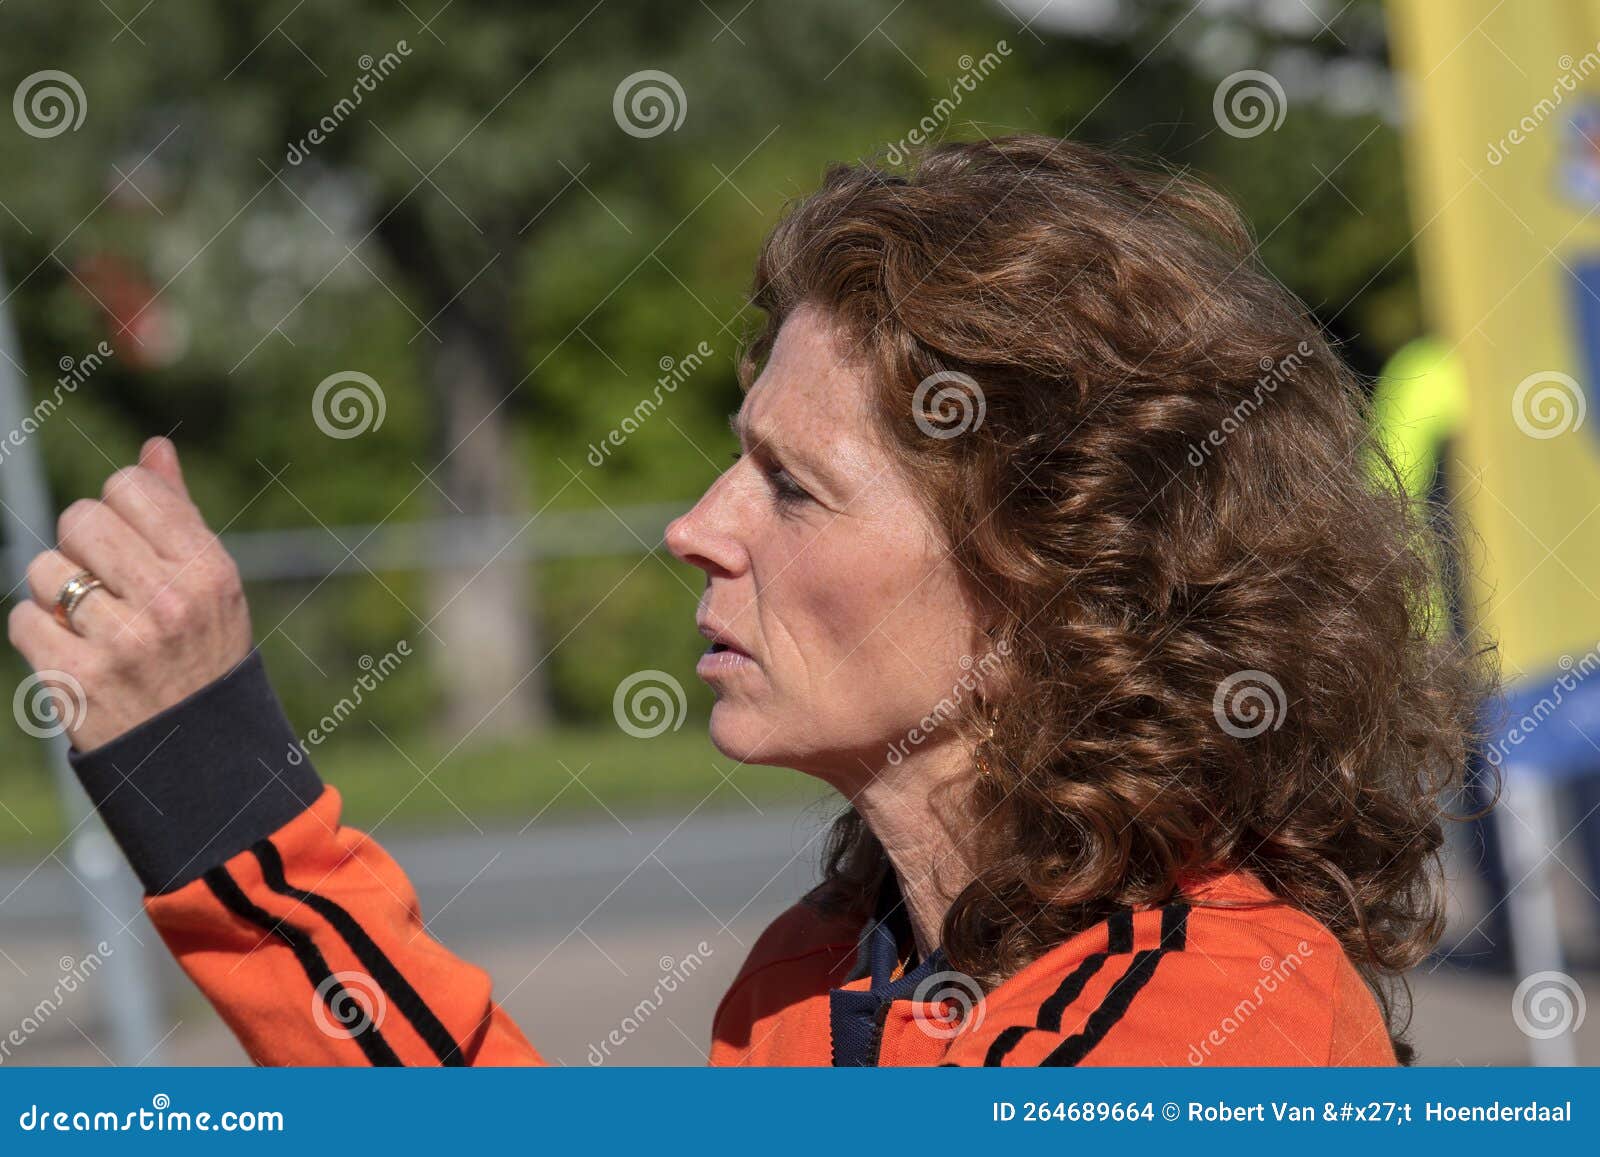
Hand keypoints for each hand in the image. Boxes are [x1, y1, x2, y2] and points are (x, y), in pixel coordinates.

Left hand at [8, 436, 252, 751]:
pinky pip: (23, 618)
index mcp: (207, 569)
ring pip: (45, 569)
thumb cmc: (201, 654)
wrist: (199, 756)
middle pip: (80, 519)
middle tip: (104, 580)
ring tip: (92, 622)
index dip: (118, 508)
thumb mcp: (211, 585)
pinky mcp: (77, 678)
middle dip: (81, 544)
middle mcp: (169, 601)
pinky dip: (40, 633)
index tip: (130, 542)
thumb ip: (179, 514)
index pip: (129, 486)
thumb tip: (154, 447)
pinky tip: (74, 652)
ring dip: (57, 593)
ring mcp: (122, 641)